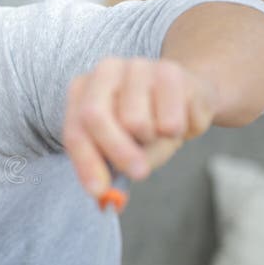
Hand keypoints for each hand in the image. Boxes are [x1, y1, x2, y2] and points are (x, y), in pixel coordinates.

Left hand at [63, 57, 217, 197]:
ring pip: (136, 122)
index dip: (85, 164)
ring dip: (153, 142)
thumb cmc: (146, 124)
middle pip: (95, 117)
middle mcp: (105, 71)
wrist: (188, 95)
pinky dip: (179, 133)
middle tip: (138, 173)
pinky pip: (171, 119)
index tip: (98, 191)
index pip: (75, 132)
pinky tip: (180, 123)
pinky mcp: (171, 71)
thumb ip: (110, 167)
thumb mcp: (123, 146)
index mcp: (83, 89)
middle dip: (115, 152)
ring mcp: (137, 66)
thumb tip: (105, 198)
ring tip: (161, 134)